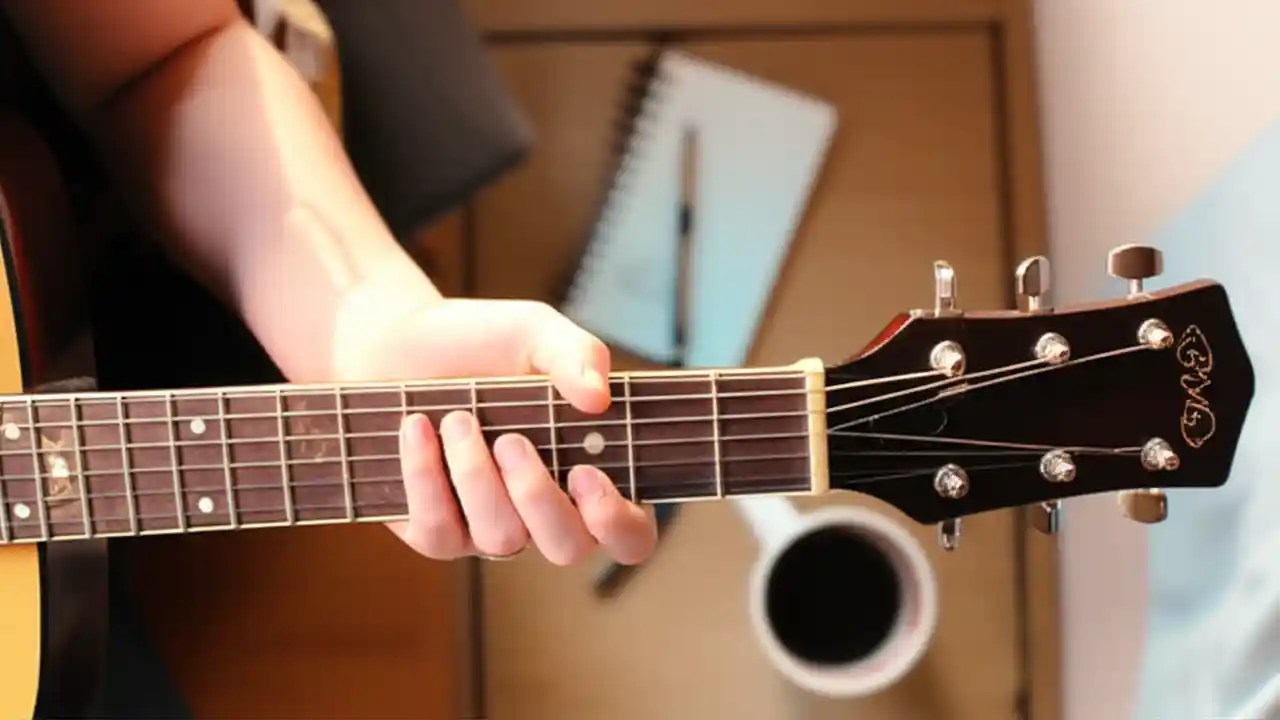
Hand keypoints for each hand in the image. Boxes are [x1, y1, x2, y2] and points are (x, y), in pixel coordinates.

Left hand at [332, 290, 657, 565]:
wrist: (395, 344)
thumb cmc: (480, 341)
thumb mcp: (536, 332)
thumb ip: (577, 354)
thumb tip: (598, 398)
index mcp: (588, 474)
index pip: (629, 533)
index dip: (616, 520)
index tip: (586, 472)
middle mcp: (544, 514)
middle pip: (568, 548)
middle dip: (538, 495)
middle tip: (511, 440)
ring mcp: (489, 530)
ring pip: (501, 540)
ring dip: (477, 475)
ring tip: (457, 418)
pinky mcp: (434, 533)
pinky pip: (439, 532)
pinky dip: (426, 476)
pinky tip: (417, 428)